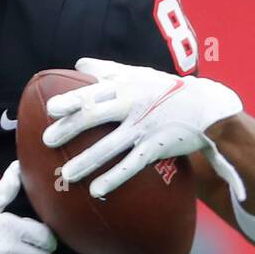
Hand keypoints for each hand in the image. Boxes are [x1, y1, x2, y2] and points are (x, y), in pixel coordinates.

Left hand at [43, 58, 246, 200]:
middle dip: (71, 128)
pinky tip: (96, 190)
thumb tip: (78, 63)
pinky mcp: (156, 147)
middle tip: (47, 141)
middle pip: (96, 116)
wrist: (207, 107)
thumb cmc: (166, 89)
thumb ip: (107, 70)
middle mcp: (132, 105)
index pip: (93, 91)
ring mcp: (144, 127)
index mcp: (125, 86)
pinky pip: (131, 165)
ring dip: (88, 160)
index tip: (51, 109)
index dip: (72, 100)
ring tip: (67, 174)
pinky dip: (114, 177)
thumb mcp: (138, 74)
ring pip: (111, 145)